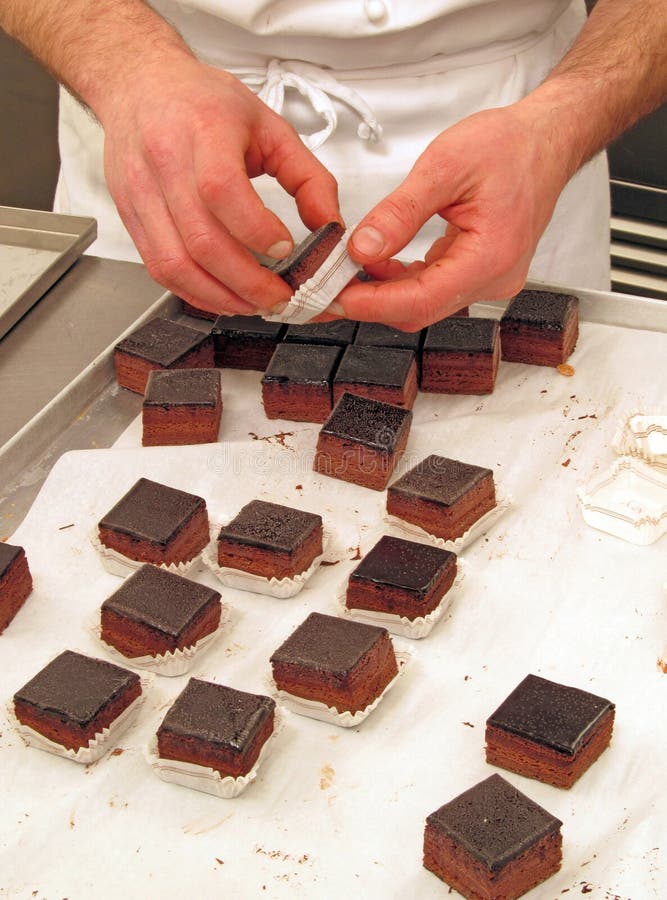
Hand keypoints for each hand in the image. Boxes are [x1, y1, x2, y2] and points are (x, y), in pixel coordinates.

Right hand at [99, 55, 340, 315]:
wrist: (142, 84)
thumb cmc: (204, 102)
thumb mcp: (270, 126)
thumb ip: (309, 178)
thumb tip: (331, 228)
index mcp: (202, 129)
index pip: (222, 190)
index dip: (256, 230)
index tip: (285, 249)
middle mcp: (163, 161)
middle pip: (201, 240)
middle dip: (247, 281)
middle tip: (279, 297)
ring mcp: (140, 192)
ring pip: (175, 264)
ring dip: (220, 297)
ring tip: (254, 304)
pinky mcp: (129, 216)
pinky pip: (158, 269)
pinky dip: (194, 293)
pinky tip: (222, 297)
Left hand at [336, 103, 571, 329]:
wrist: (544, 140)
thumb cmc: (510, 146)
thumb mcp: (445, 166)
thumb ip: (401, 212)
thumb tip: (363, 248)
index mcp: (491, 256)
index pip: (422, 299)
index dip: (374, 304)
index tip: (337, 297)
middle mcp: (494, 278)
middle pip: (420, 309)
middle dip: (371, 301)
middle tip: (329, 285)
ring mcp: (489, 280)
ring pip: (424, 302)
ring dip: (384, 290)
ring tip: (347, 269)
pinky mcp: (480, 273)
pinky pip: (434, 288)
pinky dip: (402, 280)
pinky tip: (378, 262)